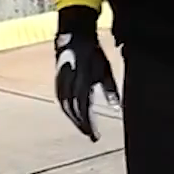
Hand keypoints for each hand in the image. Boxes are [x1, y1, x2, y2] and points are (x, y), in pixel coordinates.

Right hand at [54, 27, 119, 142]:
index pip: (84, 111)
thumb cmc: (93, 54)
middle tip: (91, 136)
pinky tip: (74, 116)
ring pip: (66, 108)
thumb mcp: (105, 70)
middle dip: (82, 125)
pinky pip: (62, 101)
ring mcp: (61, 85)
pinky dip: (68, 111)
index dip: (89, 125)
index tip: (95, 137)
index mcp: (81, 84)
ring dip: (74, 120)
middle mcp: (68, 87)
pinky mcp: (58, 82)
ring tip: (84, 128)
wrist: (74, 37)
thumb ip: (110, 89)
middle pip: (74, 112)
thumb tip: (116, 108)